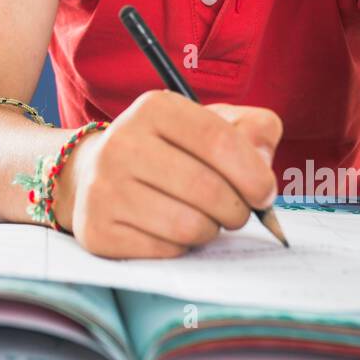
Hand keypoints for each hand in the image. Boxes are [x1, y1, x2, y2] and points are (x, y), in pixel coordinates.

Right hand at [51, 90, 282, 258]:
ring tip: (205, 218)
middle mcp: (121, 142)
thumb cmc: (169, 149)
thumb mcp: (211, 123)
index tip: (265, 192)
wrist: (94, 172)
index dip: (254, 173)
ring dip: (210, 230)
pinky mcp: (96, 229)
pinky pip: (164, 251)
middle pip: (207, 188)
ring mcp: (103, 187)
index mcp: (154, 108)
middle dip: (237, 209)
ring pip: (187, 225)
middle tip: (237, 212)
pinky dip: (181, 247)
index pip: (218, 141)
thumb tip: (264, 161)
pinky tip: (172, 229)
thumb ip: (253, 130)